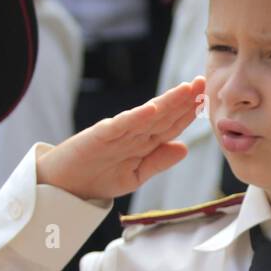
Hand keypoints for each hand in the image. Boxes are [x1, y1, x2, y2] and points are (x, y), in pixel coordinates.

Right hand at [36, 77, 204, 199]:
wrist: (63, 188)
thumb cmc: (98, 178)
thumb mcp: (135, 176)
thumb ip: (158, 162)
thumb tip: (184, 148)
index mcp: (142, 142)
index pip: (170, 125)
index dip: (189, 113)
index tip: (206, 99)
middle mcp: (133, 133)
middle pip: (163, 115)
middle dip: (184, 100)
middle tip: (203, 82)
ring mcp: (117, 133)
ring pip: (147, 115)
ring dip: (167, 102)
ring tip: (186, 89)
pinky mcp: (99, 136)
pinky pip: (121, 126)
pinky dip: (137, 117)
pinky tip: (153, 108)